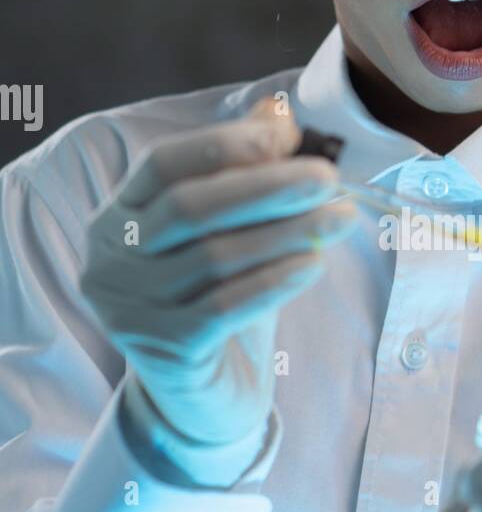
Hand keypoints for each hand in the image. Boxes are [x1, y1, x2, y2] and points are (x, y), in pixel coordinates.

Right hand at [80, 99, 356, 449]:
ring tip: (340, 218)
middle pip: (191, 208)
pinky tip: (314, 264)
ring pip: (214, 257)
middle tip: (328, 178)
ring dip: (287, 232)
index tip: (289, 136)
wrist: (202, 398)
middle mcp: (111, 260)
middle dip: (267, 186)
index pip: (164, 164)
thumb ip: (244, 173)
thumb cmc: (216, 299)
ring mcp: (133, 309)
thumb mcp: (228, 233)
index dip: (227, 144)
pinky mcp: (165, 352)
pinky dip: (275, 280)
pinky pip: (226, 307)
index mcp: (118, 216)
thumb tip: (279, 113)